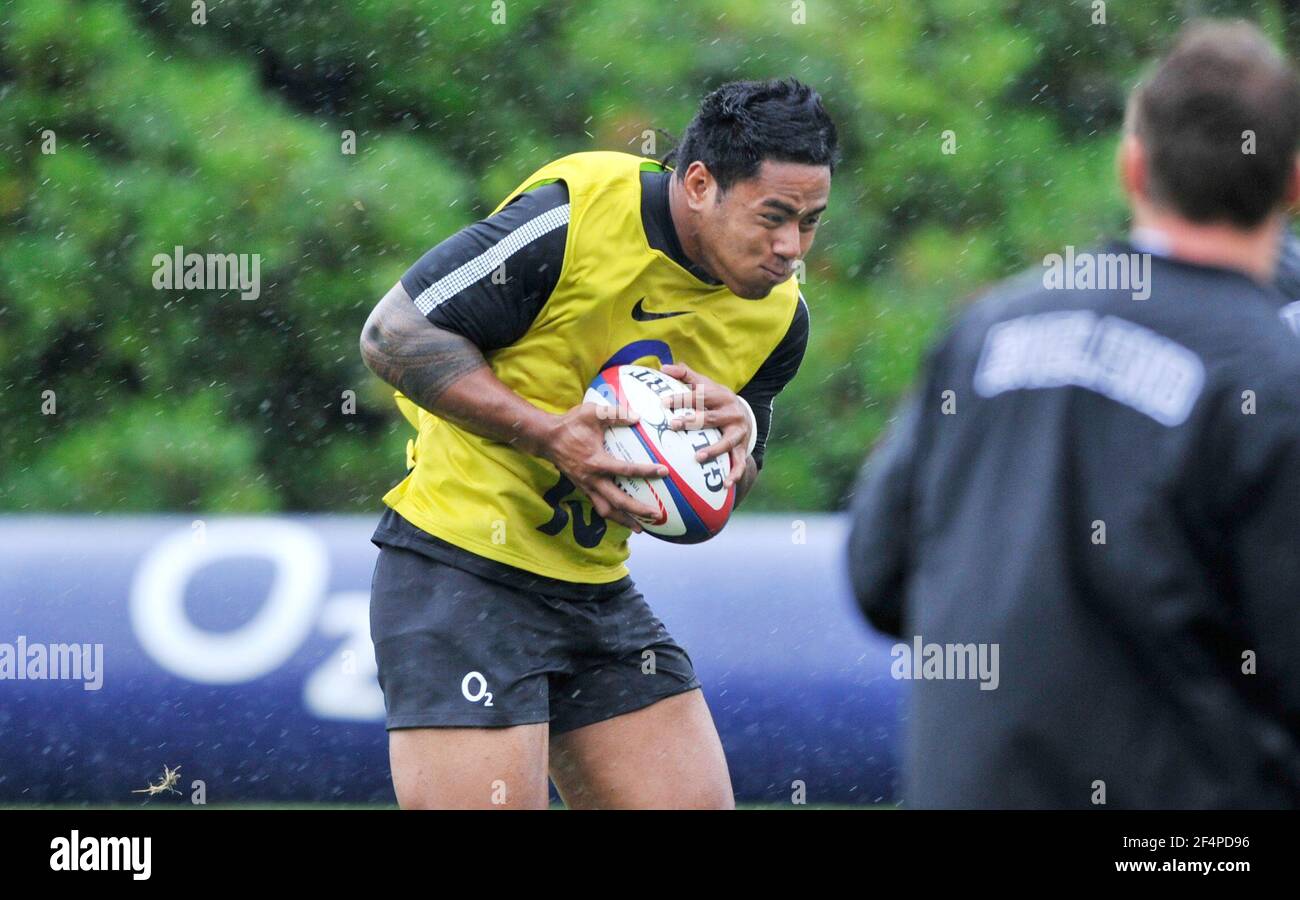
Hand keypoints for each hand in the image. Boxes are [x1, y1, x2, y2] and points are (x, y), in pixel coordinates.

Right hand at [537, 402, 668, 531]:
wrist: (546, 438)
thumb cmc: (570, 424)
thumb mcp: (593, 412)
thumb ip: (615, 413)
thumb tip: (637, 417)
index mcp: (596, 462)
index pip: (626, 470)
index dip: (646, 471)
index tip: (664, 471)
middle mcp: (591, 479)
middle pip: (618, 501)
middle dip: (637, 509)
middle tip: (656, 515)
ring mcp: (585, 486)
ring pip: (606, 510)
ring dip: (623, 520)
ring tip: (640, 527)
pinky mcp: (582, 488)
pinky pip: (598, 505)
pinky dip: (611, 513)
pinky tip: (622, 517)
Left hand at [659, 362, 750, 487]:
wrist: (745, 414)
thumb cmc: (715, 399)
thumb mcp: (704, 384)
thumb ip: (684, 375)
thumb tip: (662, 366)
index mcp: (720, 395)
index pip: (699, 395)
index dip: (681, 398)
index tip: (662, 403)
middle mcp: (731, 413)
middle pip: (711, 418)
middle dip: (693, 422)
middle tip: (673, 425)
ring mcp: (738, 431)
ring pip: (726, 442)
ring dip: (713, 450)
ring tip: (698, 457)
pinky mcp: (742, 447)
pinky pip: (739, 462)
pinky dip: (734, 474)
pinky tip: (726, 485)